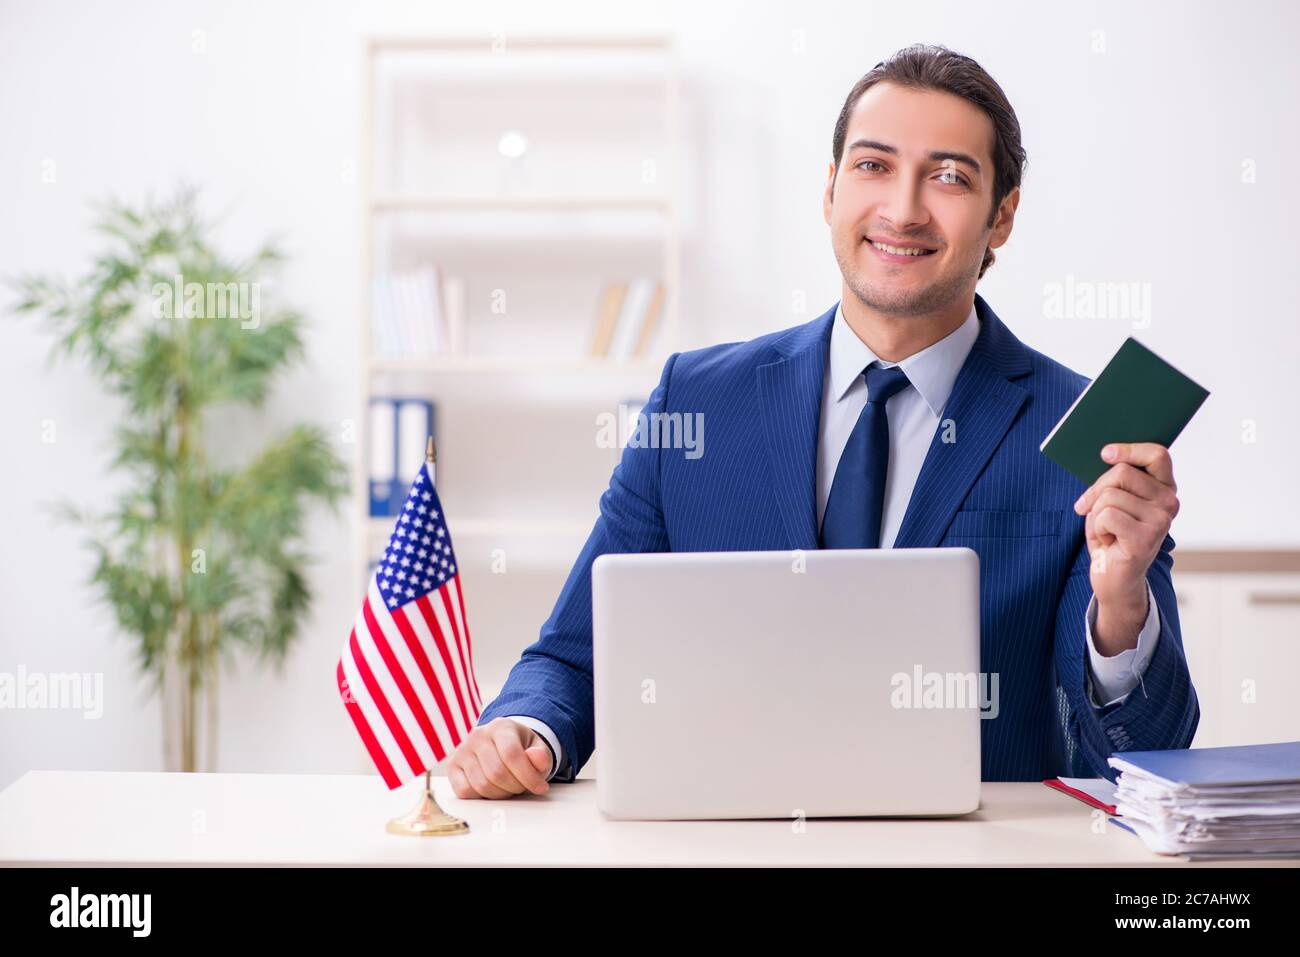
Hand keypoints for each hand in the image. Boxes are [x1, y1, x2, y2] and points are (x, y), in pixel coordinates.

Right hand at [447, 717, 552, 798]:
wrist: (500, 745)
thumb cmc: (521, 749)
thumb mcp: (538, 749)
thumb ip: (541, 755)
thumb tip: (537, 758)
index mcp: (500, 726)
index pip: (512, 754)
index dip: (528, 776)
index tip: (540, 787)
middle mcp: (477, 735)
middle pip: (497, 773)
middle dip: (515, 787)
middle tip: (523, 786)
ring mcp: (462, 750)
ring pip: (482, 785)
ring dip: (501, 794)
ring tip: (509, 787)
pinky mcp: (452, 766)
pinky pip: (464, 791)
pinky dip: (482, 797)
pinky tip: (493, 789)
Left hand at [1073, 442, 1179, 654]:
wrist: (1114, 579)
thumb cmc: (1111, 536)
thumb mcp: (1112, 502)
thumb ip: (1115, 480)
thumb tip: (1107, 455)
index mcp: (1164, 489)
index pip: (1157, 455)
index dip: (1130, 449)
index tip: (1105, 453)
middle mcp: (1169, 502)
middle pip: (1122, 473)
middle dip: (1097, 490)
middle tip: (1091, 509)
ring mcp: (1161, 520)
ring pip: (1109, 495)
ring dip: (1095, 515)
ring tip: (1107, 531)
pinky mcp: (1146, 537)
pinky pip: (1106, 515)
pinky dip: (1097, 528)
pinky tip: (1108, 542)